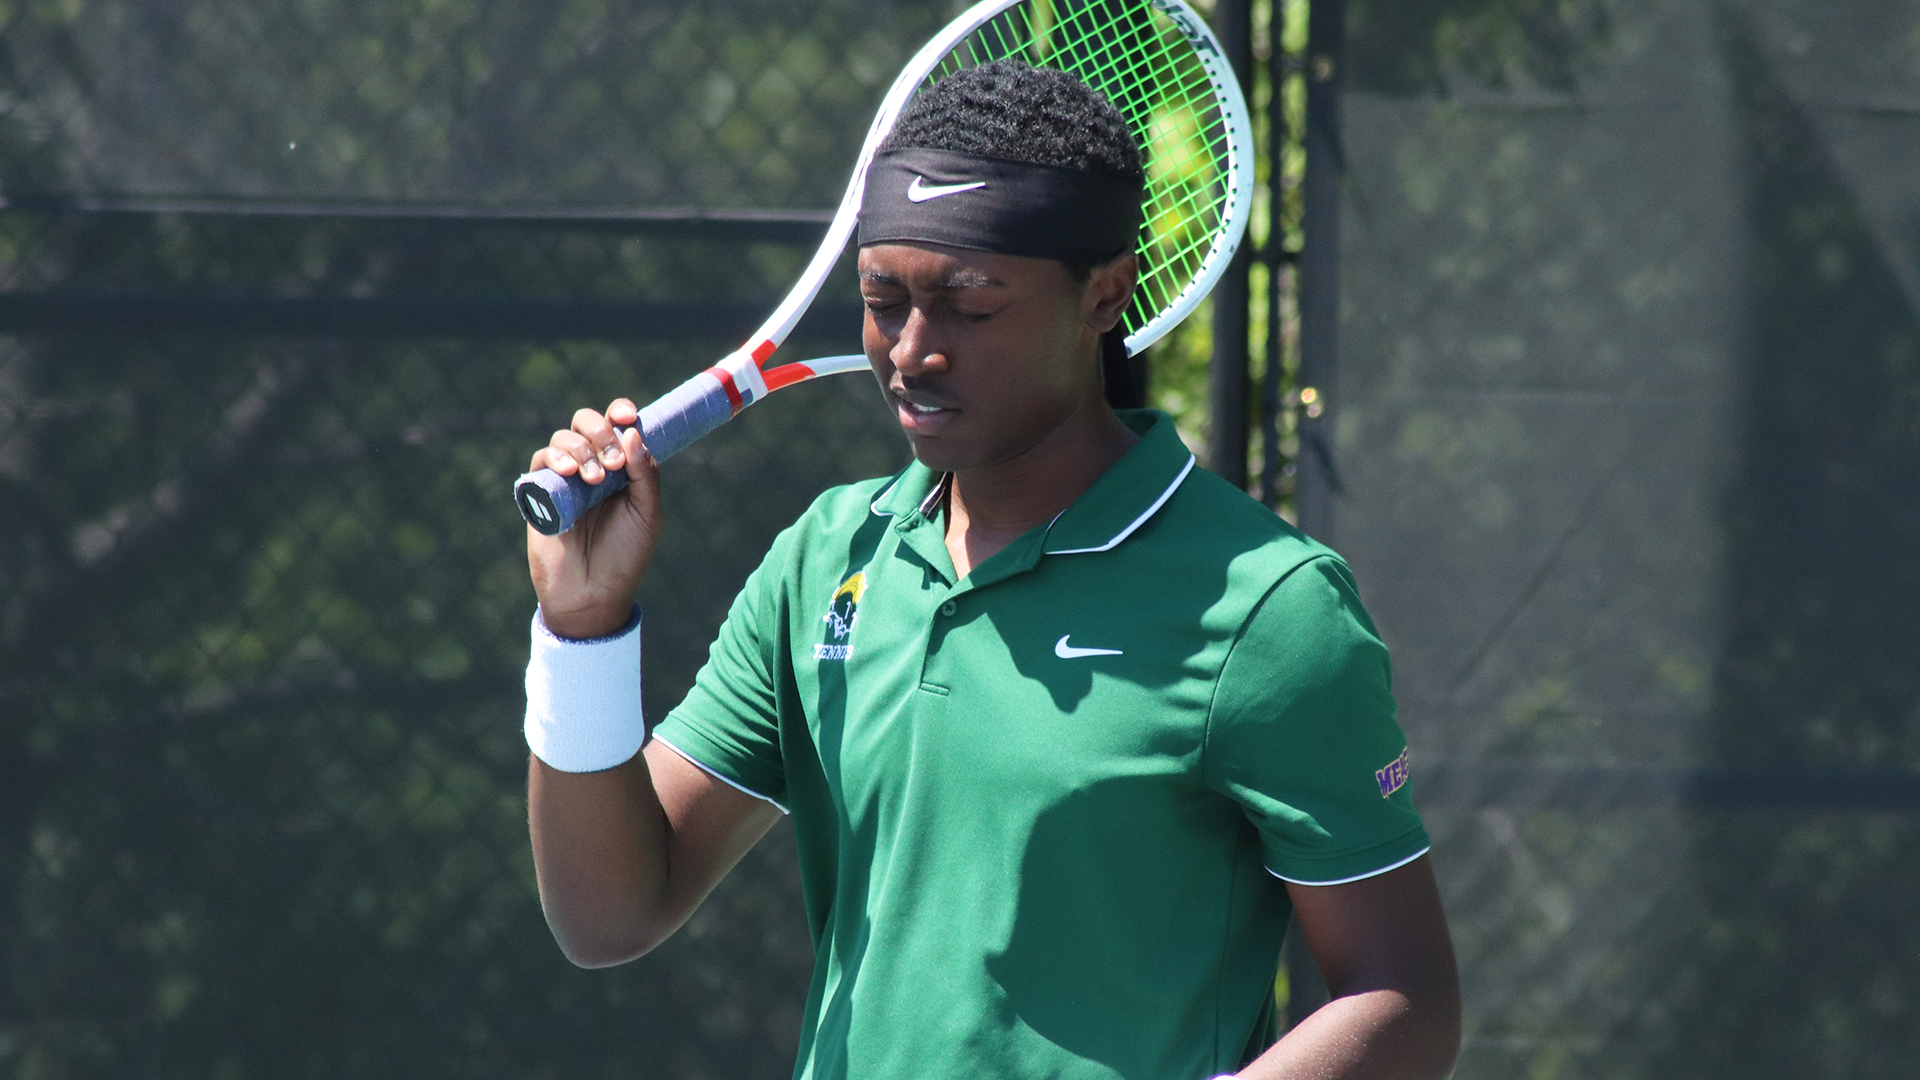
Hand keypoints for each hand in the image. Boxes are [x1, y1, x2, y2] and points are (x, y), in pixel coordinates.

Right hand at [526, 398, 662, 637]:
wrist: (592, 594)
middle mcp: (593, 467)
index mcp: (622, 468)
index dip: (621, 412)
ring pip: (563, 438)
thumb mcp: (647, 514)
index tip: (628, 416)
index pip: (618, 425)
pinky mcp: (540, 494)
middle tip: (612, 462)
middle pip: (587, 423)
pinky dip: (555, 458)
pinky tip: (569, 472)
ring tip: (593, 478)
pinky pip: (540, 461)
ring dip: (580, 448)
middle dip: (600, 431)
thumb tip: (633, 432)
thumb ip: (645, 474)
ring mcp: (565, 479)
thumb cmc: (625, 555)